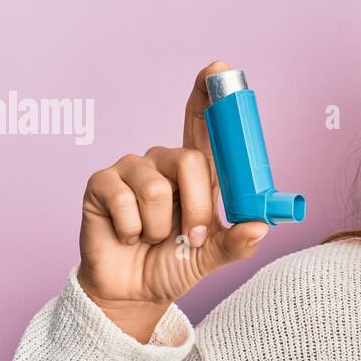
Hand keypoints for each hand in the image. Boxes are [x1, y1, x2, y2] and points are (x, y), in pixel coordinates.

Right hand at [76, 60, 269, 340]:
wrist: (134, 292)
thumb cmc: (174, 264)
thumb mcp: (213, 256)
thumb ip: (238, 242)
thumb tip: (260, 226)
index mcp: (195, 172)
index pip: (204, 124)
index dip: (209, 95)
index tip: (219, 68)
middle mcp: (164, 162)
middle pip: (190, 160)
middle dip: (197, 208)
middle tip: (191, 237)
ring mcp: (131, 170)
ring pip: (157, 188)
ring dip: (161, 227)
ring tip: (153, 238)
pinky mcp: (100, 184)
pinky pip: (124, 202)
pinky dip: (132, 230)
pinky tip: (127, 236)